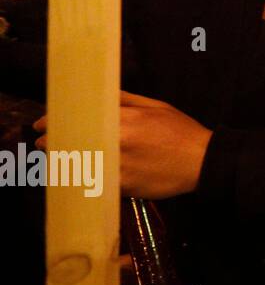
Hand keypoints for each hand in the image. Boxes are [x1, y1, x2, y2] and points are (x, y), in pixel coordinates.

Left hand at [37, 91, 211, 198]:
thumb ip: (124, 100)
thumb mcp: (155, 106)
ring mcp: (119, 168)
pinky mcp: (123, 188)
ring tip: (57, 161)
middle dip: (51, 146)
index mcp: (124, 119)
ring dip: (63, 164)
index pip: (76, 120)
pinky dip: (82, 180)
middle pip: (70, 146)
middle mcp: (117, 144)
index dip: (51, 124)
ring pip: (77, 168)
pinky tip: (79, 177)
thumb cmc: (181, 131)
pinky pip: (93, 184)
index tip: (40, 126)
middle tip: (42, 145)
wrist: (204, 162)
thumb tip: (97, 96)